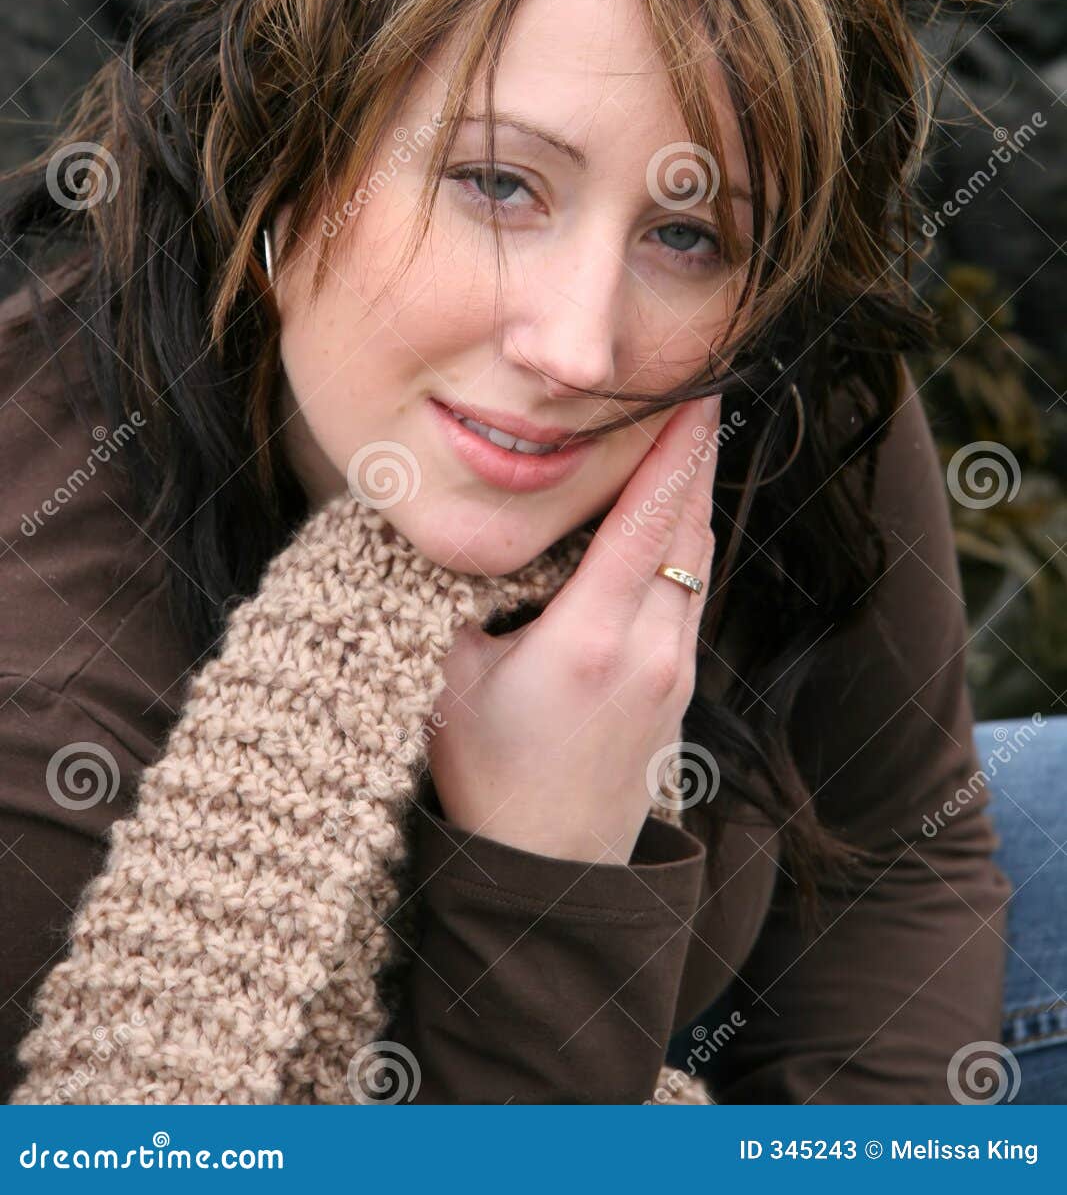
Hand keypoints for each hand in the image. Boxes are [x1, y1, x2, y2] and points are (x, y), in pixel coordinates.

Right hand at [428, 394, 721, 863]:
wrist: (549, 877)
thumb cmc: (487, 779)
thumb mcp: (450, 682)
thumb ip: (461, 600)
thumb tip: (459, 527)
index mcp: (591, 638)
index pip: (648, 518)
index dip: (674, 448)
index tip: (694, 390)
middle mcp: (651, 649)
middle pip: (689, 528)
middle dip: (695, 454)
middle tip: (698, 388)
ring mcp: (675, 672)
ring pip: (699, 560)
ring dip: (695, 496)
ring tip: (689, 438)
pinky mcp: (680, 690)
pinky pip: (694, 595)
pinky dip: (688, 543)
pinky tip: (672, 521)